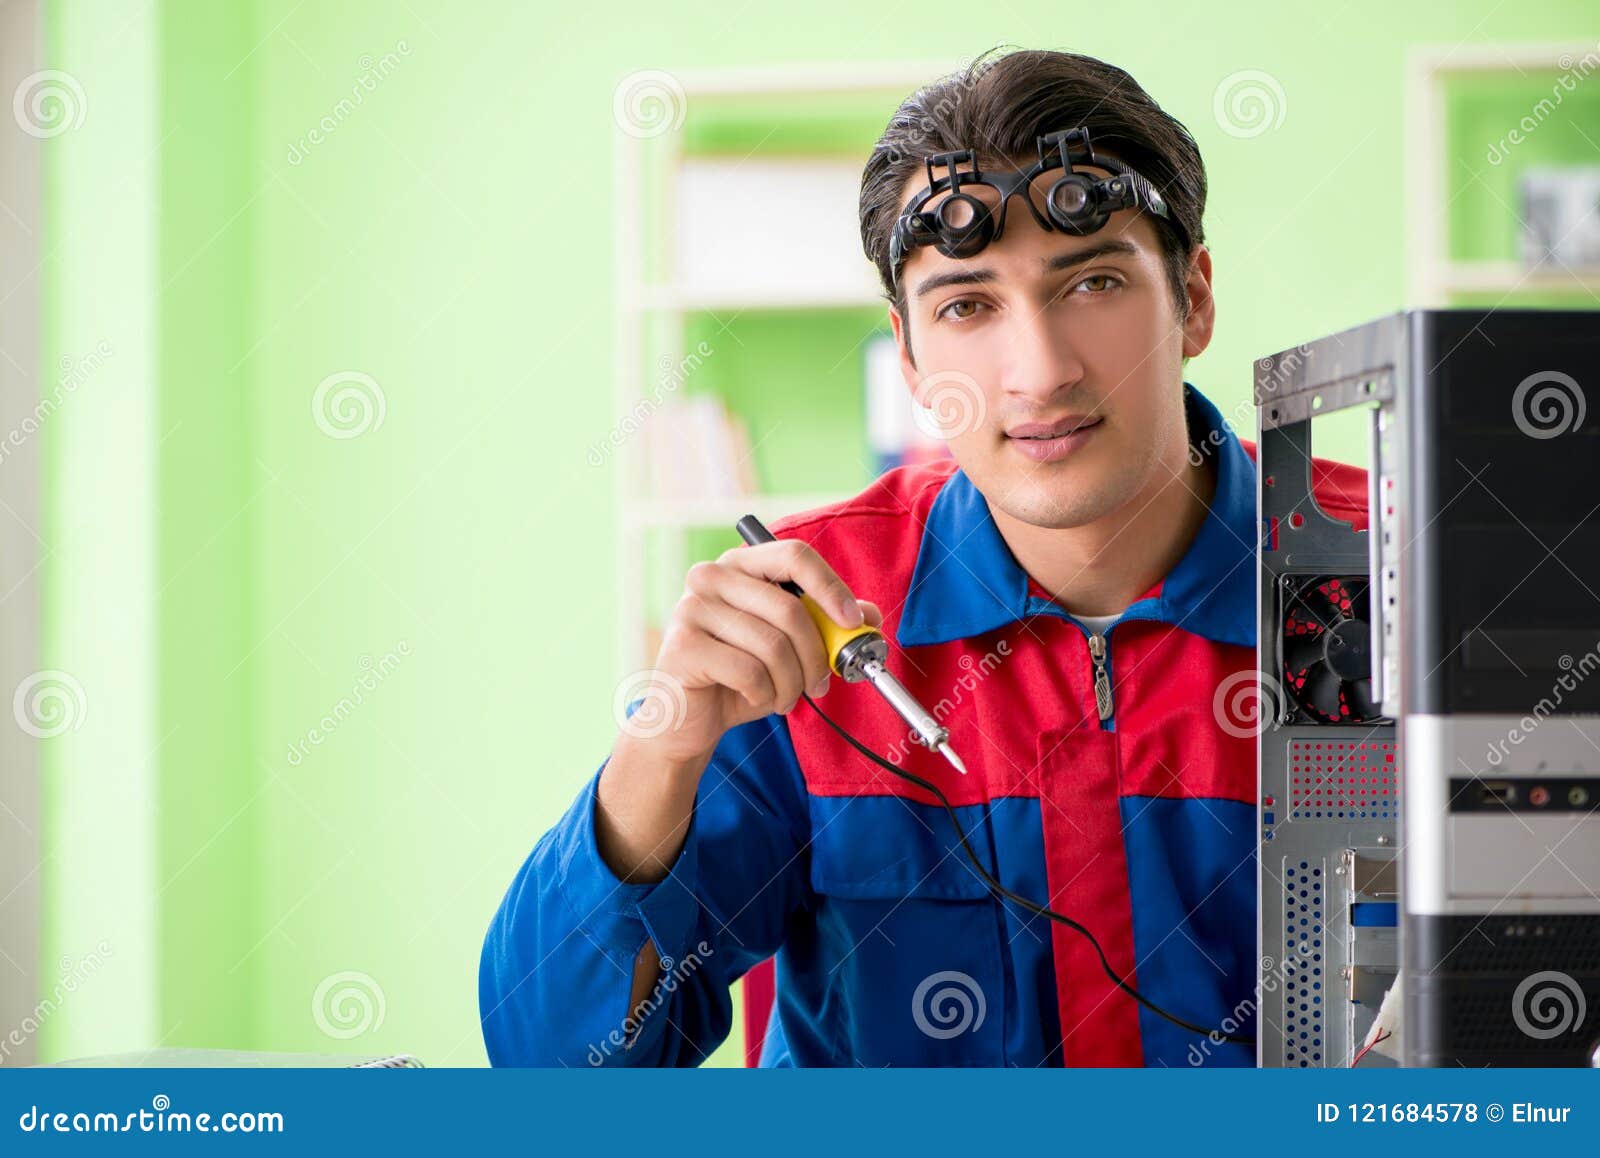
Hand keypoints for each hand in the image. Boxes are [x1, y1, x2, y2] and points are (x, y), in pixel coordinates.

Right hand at [635, 539, 883, 764]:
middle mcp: (710, 576)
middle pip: (790, 609)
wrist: (687, 719)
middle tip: (820, 684)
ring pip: (773, 646)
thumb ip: (826, 626)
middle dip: (817, 655)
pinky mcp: (683, 645)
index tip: (852, 621)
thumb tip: (869, 615)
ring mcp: (691, 608)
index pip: (794, 555)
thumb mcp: (789, 649)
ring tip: (786, 697)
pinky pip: (750, 672)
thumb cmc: (739, 677)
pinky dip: (766, 695)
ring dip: (792, 683)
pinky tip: (759, 699)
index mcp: (739, 565)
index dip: (830, 587)